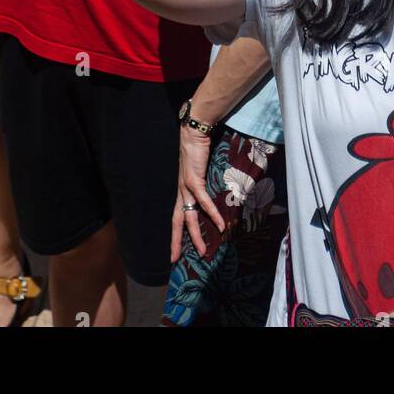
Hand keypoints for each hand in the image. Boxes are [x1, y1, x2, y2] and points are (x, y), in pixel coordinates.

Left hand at [170, 125, 223, 262]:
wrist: (194, 133)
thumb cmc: (197, 150)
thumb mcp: (199, 172)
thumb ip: (202, 185)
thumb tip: (211, 197)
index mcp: (181, 191)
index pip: (176, 217)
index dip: (175, 235)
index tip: (174, 252)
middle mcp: (181, 191)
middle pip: (178, 222)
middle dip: (177, 242)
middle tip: (175, 260)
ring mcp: (186, 186)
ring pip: (190, 217)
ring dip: (197, 235)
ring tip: (203, 251)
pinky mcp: (194, 180)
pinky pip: (203, 201)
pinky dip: (212, 213)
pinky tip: (220, 225)